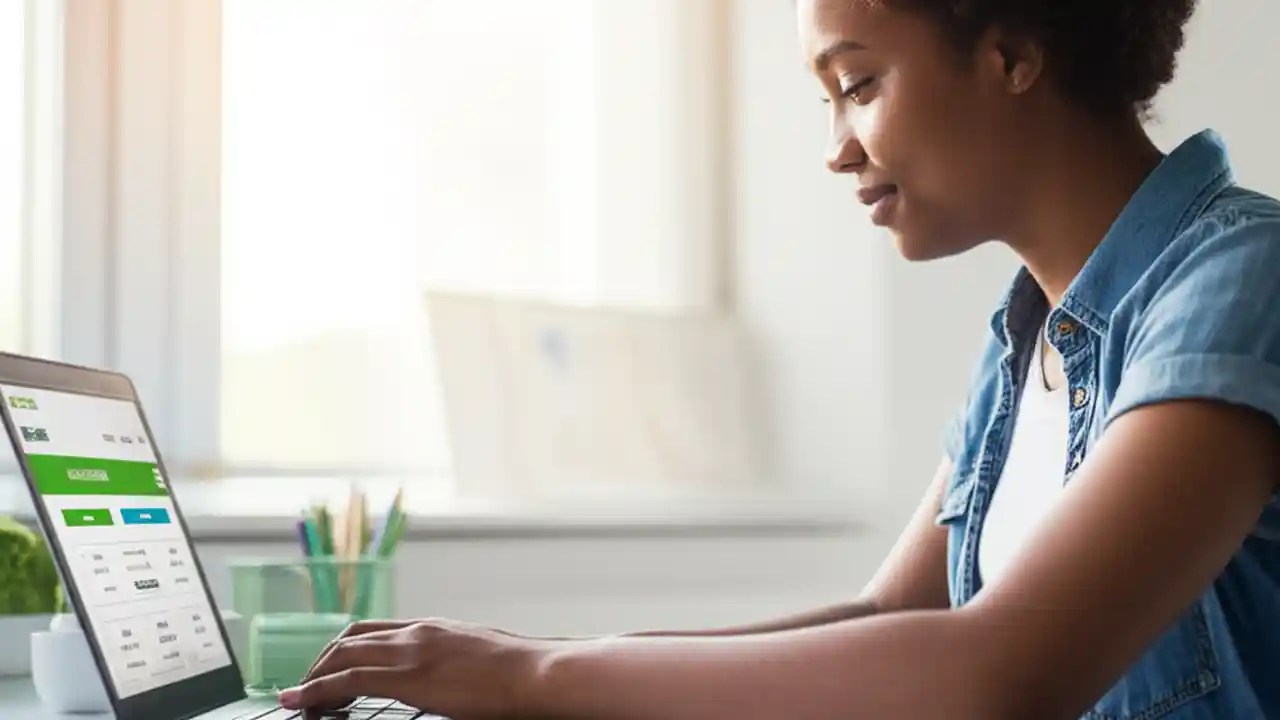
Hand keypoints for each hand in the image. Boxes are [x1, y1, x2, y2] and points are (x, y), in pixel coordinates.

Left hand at [279, 617, 552, 717]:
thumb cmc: (522, 674)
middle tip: (307, 688)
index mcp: (434, 629)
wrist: (537, 674)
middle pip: (350, 638)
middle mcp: (417, 632)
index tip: (331, 668)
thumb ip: (459, 666)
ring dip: (313, 676)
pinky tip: (300, 704)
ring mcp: (411, 651)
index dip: (345, 648)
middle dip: (322, 662)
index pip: (375, 631)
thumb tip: (456, 681)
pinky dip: (316, 691)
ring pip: (341, 655)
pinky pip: (347, 679)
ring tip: (298, 700)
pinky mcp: (408, 676)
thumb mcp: (482, 662)